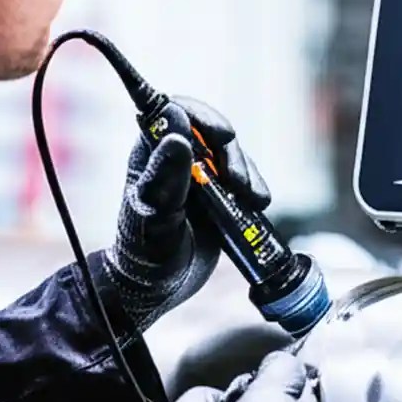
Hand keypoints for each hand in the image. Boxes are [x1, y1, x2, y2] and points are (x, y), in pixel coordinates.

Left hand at [104, 96, 271, 330]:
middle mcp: (176, 159)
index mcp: (151, 154)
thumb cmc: (144, 254)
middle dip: (230, 151)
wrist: (158, 290)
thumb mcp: (156, 216)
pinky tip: (258, 204)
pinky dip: (254, 188)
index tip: (221, 134)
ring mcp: (200, 177)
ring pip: (231, 155)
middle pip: (211, 132)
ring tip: (251, 199)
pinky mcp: (220, 195)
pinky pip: (243, 178)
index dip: (201, 116)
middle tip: (237, 180)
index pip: (175, 112)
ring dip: (247, 171)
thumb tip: (179, 135)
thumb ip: (167, 177)